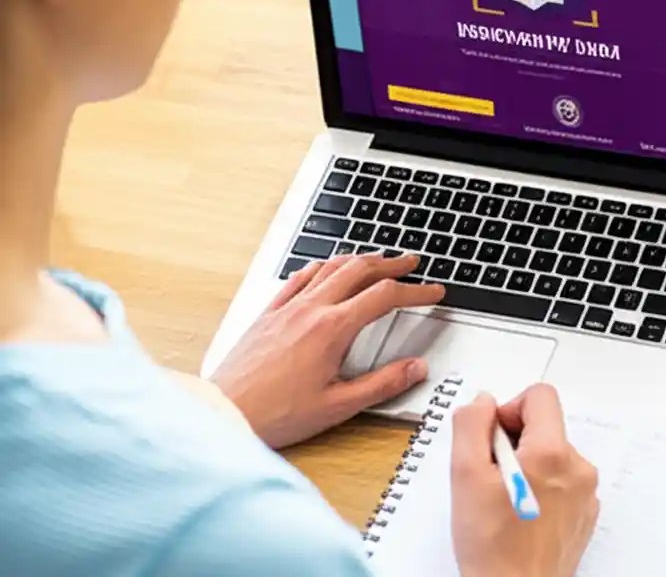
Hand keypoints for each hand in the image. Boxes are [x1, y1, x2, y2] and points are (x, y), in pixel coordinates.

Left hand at [211, 253, 444, 448]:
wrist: (226, 412)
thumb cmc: (276, 413)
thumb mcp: (339, 406)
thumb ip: (383, 384)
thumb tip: (415, 368)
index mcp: (332, 330)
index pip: (384, 297)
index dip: (416, 292)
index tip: (433, 293)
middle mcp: (310, 310)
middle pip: (359, 270)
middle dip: (390, 263)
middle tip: (410, 262)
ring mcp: (287, 308)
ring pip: (329, 267)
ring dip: (359, 259)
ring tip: (376, 259)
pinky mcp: (269, 313)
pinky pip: (299, 278)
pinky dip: (321, 267)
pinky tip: (326, 269)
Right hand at [451, 385, 599, 576]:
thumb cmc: (492, 546)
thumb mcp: (465, 476)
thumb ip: (471, 426)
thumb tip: (483, 402)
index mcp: (552, 453)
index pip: (540, 396)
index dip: (509, 410)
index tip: (493, 439)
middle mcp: (578, 469)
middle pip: (546, 427)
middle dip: (515, 443)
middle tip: (491, 477)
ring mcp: (586, 493)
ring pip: (552, 456)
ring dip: (527, 468)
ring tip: (504, 501)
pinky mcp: (585, 514)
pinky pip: (562, 483)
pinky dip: (541, 489)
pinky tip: (520, 516)